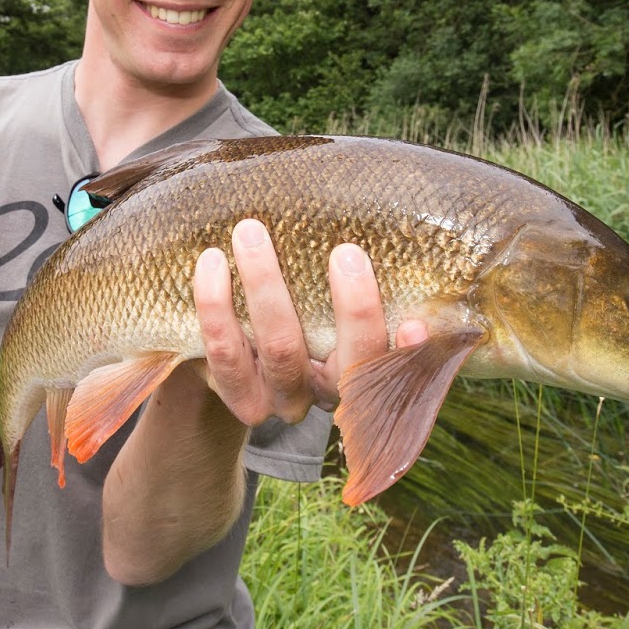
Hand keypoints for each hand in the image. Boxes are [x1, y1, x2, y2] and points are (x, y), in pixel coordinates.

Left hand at [192, 218, 427, 426]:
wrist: (242, 357)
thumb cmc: (308, 306)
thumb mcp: (340, 301)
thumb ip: (374, 280)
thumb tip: (400, 228)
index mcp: (367, 374)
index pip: (397, 367)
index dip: (407, 354)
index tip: (417, 322)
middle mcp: (329, 394)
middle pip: (347, 363)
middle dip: (353, 309)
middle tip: (346, 252)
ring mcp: (283, 399)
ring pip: (281, 349)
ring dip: (266, 285)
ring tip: (251, 231)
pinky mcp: (239, 396)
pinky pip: (225, 354)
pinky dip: (216, 306)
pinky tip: (211, 261)